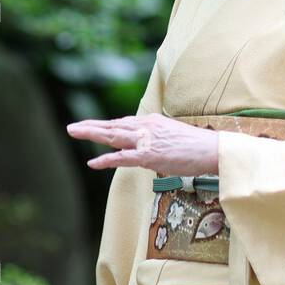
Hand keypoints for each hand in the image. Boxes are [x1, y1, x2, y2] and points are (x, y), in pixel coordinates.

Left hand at [66, 113, 219, 175]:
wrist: (212, 149)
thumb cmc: (196, 146)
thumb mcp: (172, 136)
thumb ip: (157, 139)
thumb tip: (146, 149)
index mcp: (152, 122)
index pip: (123, 123)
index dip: (105, 126)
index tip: (92, 126)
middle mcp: (146, 127)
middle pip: (113, 125)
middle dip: (91, 126)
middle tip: (72, 127)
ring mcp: (147, 140)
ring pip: (113, 135)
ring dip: (91, 133)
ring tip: (74, 132)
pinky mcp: (150, 155)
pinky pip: (123, 157)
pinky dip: (106, 159)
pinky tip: (93, 162)